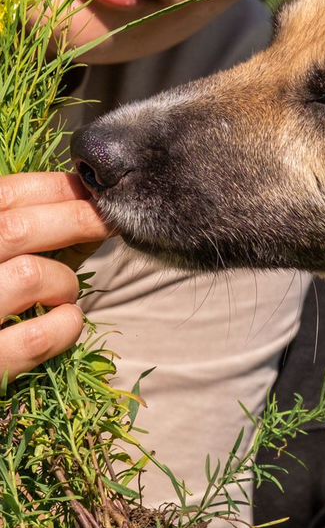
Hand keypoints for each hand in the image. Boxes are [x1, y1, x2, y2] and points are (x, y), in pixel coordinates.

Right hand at [0, 172, 109, 381]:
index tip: (95, 193)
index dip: (58, 189)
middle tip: (110, 223)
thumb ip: (37, 234)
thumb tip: (94, 209)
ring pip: (30, 276)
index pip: (6, 195)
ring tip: (63, 294)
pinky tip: (64, 324)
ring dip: (64, 282)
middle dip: (78, 219)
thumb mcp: (4, 253)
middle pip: (18, 229)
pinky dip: (64, 327)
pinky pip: (37, 338)